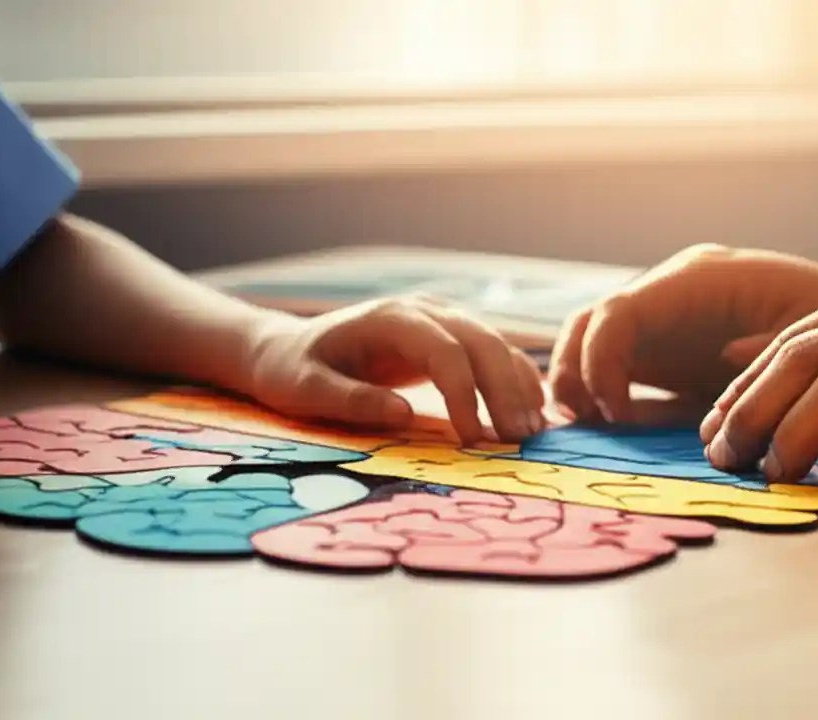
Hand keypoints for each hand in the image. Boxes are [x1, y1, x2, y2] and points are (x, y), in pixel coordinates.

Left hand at [241, 298, 544, 442]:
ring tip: (532, 432)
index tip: (473, 439)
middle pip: (482, 341)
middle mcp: (422, 311)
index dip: (465, 394)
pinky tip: (531, 412)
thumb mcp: (304, 390)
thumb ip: (351, 400)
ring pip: (495, 344)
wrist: (285, 349)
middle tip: (519, 439)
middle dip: (505, 390)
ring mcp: (439, 319)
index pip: (445, 350)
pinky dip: (514, 380)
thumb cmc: (290, 371)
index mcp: (388, 317)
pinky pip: (492, 353)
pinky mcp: (448, 337)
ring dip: (517, 386)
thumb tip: (403, 414)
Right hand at [550, 244, 817, 421]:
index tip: (615, 415)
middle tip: (585, 427)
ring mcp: (669, 326)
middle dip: (574, 373)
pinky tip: (610, 436)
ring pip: (593, 346)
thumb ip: (773, 350)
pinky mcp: (673, 360)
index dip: (602, 363)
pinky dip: (603, 402)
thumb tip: (724, 368)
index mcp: (700, 278)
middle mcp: (672, 295)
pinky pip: (619, 376)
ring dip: (579, 387)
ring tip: (589, 432)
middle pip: (590, 324)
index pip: (620, 312)